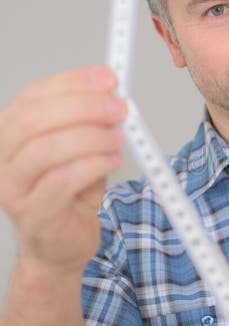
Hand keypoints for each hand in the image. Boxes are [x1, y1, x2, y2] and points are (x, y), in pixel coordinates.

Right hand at [0, 67, 126, 273]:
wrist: (59, 246)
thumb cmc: (67, 194)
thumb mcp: (77, 147)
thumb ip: (88, 120)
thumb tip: (112, 92)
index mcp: (8, 132)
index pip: (33, 95)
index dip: (72, 82)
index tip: (108, 78)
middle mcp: (1, 158)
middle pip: (35, 118)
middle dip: (84, 107)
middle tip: (119, 108)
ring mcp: (11, 187)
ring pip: (47, 149)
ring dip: (91, 137)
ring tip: (118, 138)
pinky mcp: (32, 214)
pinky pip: (62, 180)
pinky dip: (94, 164)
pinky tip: (112, 161)